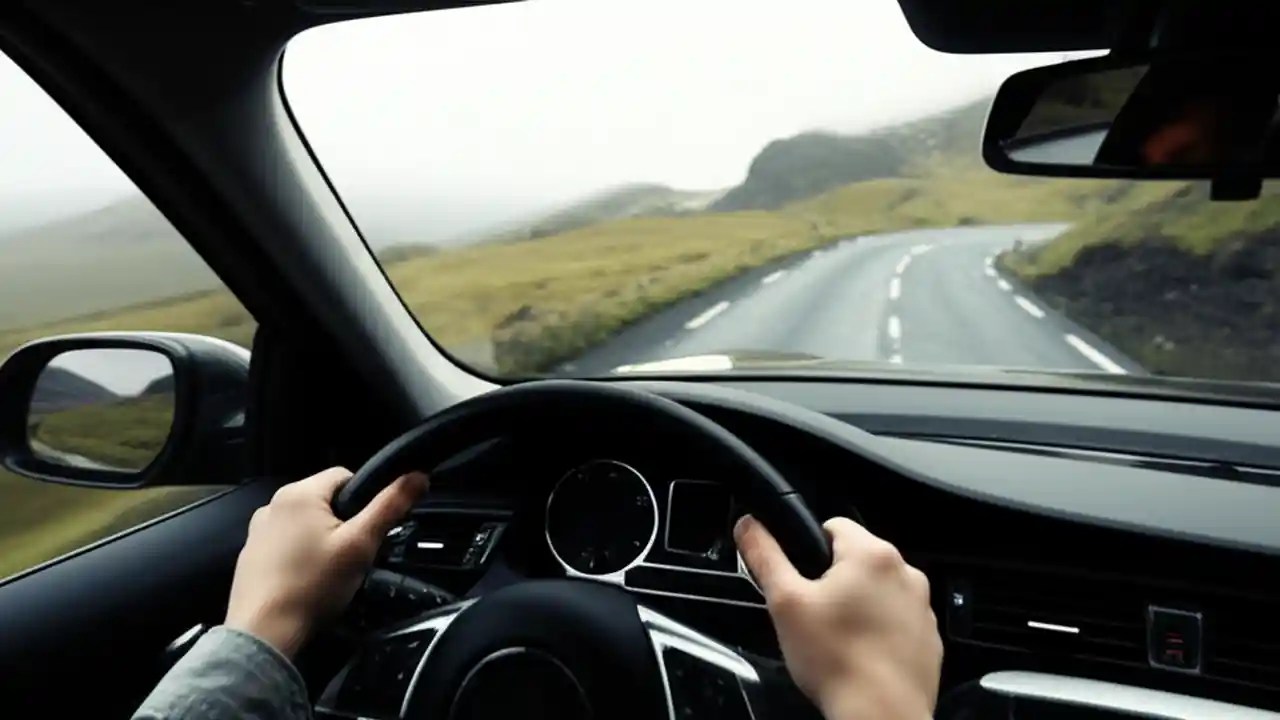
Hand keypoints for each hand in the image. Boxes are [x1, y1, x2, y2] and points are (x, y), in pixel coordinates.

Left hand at [225, 467, 428, 657]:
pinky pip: (284, 541)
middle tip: (353, 555)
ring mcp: (256, 529)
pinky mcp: (248, 554)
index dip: (365, 499)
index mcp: (299, 492)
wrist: (264, 632)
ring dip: (320, 537)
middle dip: (342, 521)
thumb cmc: (315, 584)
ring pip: (304, 522)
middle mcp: (272, 502)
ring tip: (329, 570)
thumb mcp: (360, 545)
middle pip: (323, 499)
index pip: (345, 475)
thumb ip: (389, 506)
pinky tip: (304, 579)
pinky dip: (298, 553)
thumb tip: (419, 476)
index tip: (369, 531)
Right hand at [735, 515, 940, 719]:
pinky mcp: (931, 638)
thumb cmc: (834, 658)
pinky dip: (882, 630)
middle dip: (835, 581)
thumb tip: (748, 524)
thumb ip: (765, 556)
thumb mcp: (785, 603)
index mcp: (872, 554)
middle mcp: (907, 572)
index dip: (809, 550)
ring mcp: (924, 607)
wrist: (880, 715)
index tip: (801, 583)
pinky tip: (864, 655)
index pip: (834, 526)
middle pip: (858, 560)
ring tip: (839, 639)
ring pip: (880, 591)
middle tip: (815, 615)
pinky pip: (899, 620)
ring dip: (861, 604)